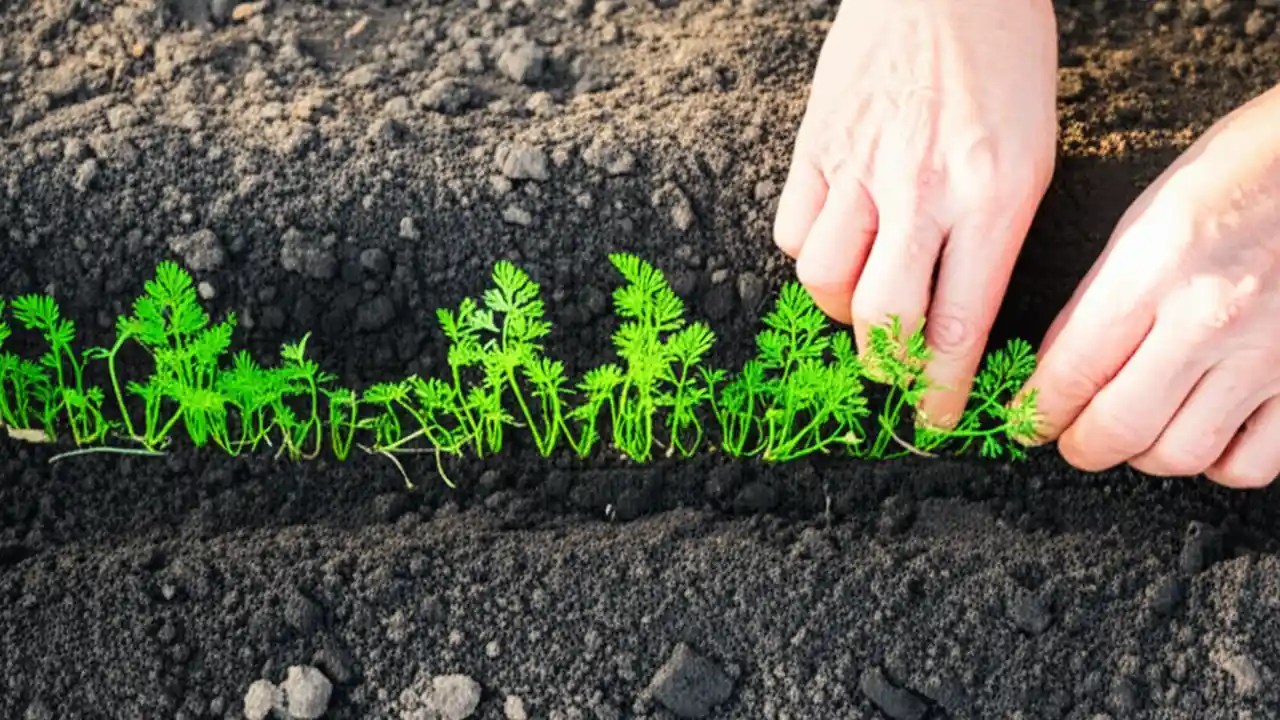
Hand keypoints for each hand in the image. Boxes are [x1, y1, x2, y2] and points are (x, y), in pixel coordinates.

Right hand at [773, 0, 1057, 426]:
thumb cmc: (1000, 65)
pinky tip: (836, 239)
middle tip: (894, 368)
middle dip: (886, 363)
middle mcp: (921, 189)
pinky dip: (810, 252)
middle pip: (880, 317)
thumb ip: (988, 238)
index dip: (944, 387)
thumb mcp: (1029, 157)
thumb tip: (951, 316)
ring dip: (842, 307)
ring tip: (864, 294)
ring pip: (823, 280)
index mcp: (992, 195)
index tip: (939, 419)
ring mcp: (859, 166)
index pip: (960, 322)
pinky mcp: (814, 146)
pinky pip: (793, 231)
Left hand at [1019, 84, 1279, 488]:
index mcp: (1156, 270)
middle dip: (1081, 445)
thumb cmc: (1244, 174)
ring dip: (1146, 454)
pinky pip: (1252, 463)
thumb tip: (1054, 368)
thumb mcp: (1146, 218)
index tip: (1028, 422)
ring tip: (1139, 429)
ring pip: (1182, 454)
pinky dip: (1218, 463)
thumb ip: (1098, 299)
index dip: (1038, 412)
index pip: (1072, 372)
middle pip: (1120, 428)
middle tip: (1074, 439)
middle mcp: (1211, 319)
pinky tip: (1206, 433)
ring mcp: (1268, 354)